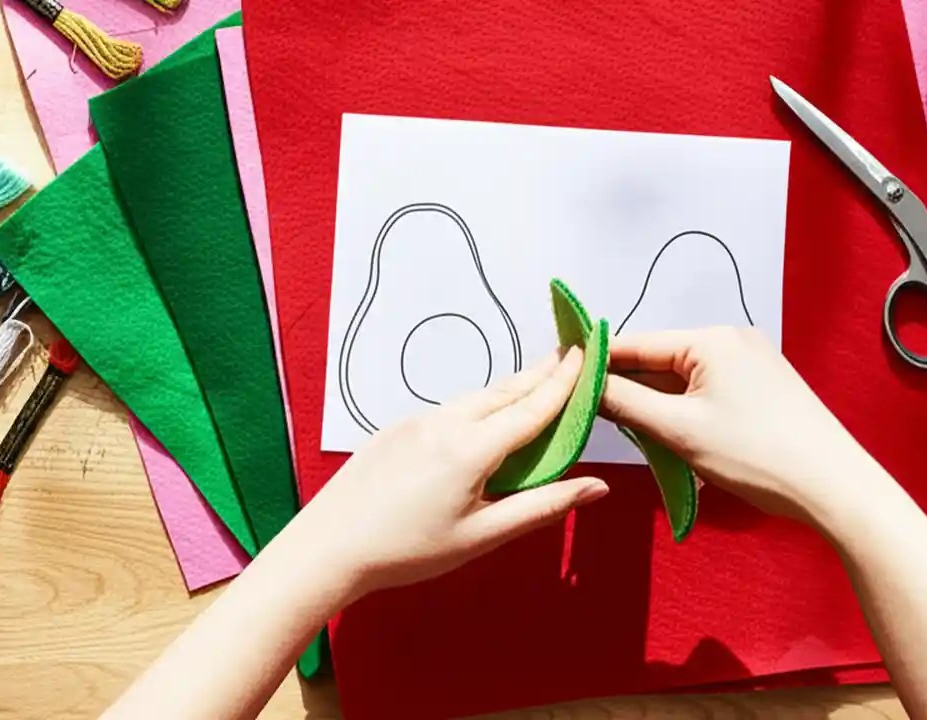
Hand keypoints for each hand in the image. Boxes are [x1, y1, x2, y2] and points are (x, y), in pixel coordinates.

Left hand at [291, 348, 608, 597]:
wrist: (328, 547)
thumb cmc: (406, 551)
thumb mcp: (482, 536)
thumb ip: (542, 506)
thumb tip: (597, 486)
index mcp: (470, 449)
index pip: (531, 407)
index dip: (563, 382)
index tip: (585, 354)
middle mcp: (444, 424)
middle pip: (504, 392)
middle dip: (539, 374)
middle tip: (569, 355)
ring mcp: (415, 422)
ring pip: (474, 398)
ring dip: (509, 389)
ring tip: (535, 383)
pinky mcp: (395, 430)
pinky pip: (447, 409)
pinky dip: (477, 405)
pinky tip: (483, 416)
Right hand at [600, 327, 889, 524]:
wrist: (834, 487)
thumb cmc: (757, 455)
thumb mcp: (679, 429)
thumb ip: (625, 402)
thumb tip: (582, 384)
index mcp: (712, 339)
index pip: (636, 343)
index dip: (595, 361)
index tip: (556, 375)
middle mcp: (731, 340)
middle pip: (657, 360)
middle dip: (622, 386)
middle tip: (578, 409)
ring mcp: (749, 364)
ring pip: (678, 379)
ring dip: (649, 403)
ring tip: (614, 425)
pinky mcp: (759, 389)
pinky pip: (702, 392)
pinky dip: (677, 410)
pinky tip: (660, 432)